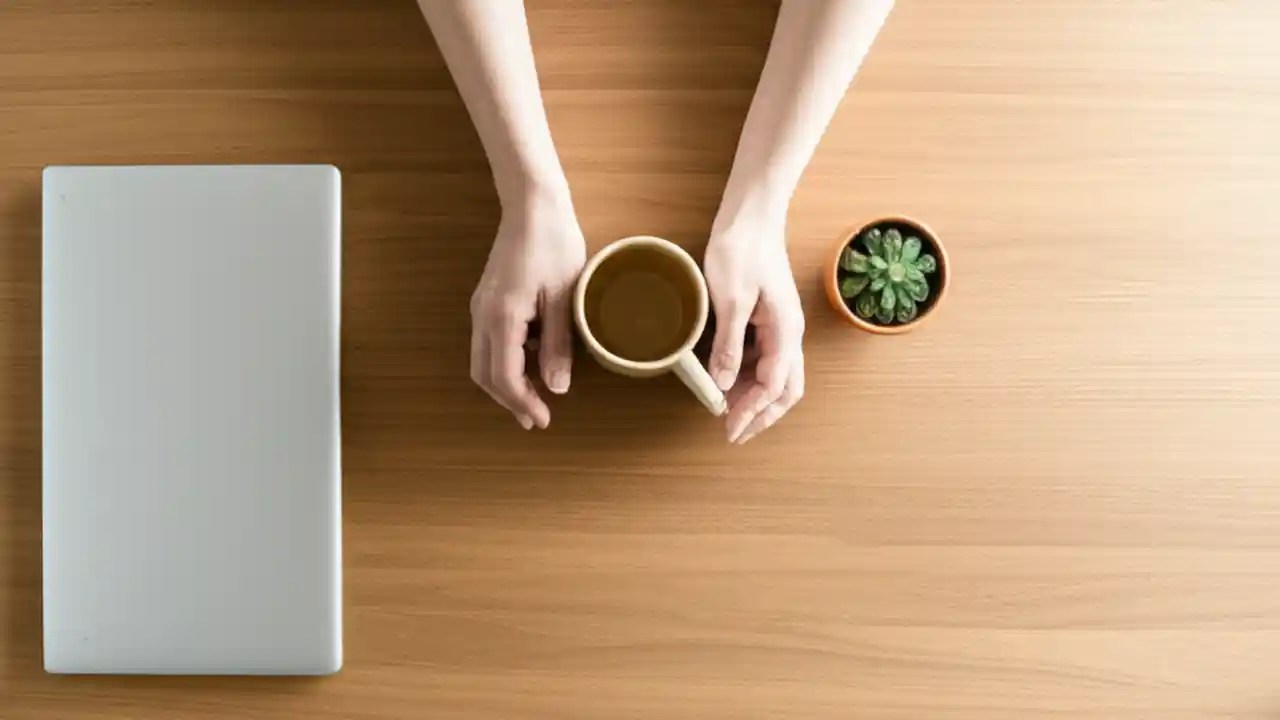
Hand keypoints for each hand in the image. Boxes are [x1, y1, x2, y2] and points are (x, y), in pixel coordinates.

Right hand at [470, 190, 585, 429]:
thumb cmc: (553, 244)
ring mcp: (480, 307)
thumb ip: (558, 344)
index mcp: (502, 317)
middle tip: (536, 418)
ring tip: (534, 397)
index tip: (545, 419)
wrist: (532, 206)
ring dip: (504, 384)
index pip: (504, 378)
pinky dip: (505, 362)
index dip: (523, 404)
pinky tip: (531, 360)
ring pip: (482, 360)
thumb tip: (557, 388)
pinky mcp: (486, 300)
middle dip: (509, 401)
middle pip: (484, 375)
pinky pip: (488, 342)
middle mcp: (482, 316)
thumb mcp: (563, 297)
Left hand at [703, 204, 805, 443]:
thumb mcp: (731, 300)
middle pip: (786, 389)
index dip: (751, 412)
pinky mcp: (769, 317)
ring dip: (755, 397)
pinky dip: (749, 375)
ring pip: (777, 375)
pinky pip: (765, 357)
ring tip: (728, 411)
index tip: (728, 429)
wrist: (751, 215)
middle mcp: (790, 333)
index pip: (773, 387)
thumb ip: (728, 345)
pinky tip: (728, 378)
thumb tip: (723, 385)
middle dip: (762, 415)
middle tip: (735, 432)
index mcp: (786, 331)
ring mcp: (781, 326)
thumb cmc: (742, 250)